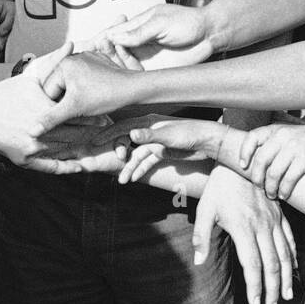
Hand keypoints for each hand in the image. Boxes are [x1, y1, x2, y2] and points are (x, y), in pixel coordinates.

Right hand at [0, 44, 101, 172]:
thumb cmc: (7, 92)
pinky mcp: (24, 160)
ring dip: (82, 149)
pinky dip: (66, 168)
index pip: (77, 116)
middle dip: (92, 134)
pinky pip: (50, 167)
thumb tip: (72, 43)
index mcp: (45, 110)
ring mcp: (32, 148)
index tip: (106, 116)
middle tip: (108, 133)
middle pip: (75, 135)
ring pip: (65, 151)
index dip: (93, 117)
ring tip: (97, 145)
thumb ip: (54, 61)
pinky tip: (79, 166)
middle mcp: (40, 131)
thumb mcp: (32, 76)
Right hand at [36, 51, 140, 130]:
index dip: (55, 108)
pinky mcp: (97, 63)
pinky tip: (95, 99)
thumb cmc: (105, 96)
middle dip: (65, 102)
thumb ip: (51, 119)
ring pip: (72, 84)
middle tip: (76, 114)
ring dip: (75, 98)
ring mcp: (86, 58)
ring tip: (87, 107)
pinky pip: (84, 79)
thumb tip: (31, 131)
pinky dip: (86, 90)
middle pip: (59, 87)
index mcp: (64, 64)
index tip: (66, 117)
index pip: (48, 92)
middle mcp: (73, 57)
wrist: (133, 88)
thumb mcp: (74, 110)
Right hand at [94, 4, 215, 65]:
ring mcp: (146, 57)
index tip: (85, 44)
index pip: (113, 32)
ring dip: (113, 61)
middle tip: (96, 50)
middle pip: (114, 49)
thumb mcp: (160, 22)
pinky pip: (135, 75)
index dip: (99, 38)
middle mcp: (139, 43)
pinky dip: (126, 75)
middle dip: (103, 50)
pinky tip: (121, 74)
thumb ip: (138, 32)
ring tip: (109, 57)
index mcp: (138, 26)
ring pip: (122, 63)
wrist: (209, 35)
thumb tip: (115, 37)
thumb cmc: (187, 22)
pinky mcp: (154, 71)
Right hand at [111, 117, 232, 182]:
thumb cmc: (190, 134)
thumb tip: (130, 135)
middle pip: (127, 141)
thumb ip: (149, 136)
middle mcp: (149, 131)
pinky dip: (140, 170)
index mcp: (148, 122)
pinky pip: (147, 162)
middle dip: (118, 153)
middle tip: (114, 164)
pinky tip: (134, 179)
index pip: (122, 127)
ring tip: (122, 181)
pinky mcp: (163, 152)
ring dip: (129, 167)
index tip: (95, 142)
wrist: (209, 142)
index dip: (108, 134)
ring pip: (137, 155)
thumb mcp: (168, 136)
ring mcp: (156, 142)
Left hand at [193, 165, 295, 303]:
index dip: (255, 286)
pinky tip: (292, 270)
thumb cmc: (218, 187)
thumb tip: (199, 261)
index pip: (253, 264)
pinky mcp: (279, 215)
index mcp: (243, 227)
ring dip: (285, 278)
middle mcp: (262, 226)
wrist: (239, 161)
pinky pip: (290, 239)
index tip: (254, 303)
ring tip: (285, 297)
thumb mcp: (204, 208)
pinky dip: (293, 257)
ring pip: (284, 254)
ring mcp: (273, 220)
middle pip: (272, 264)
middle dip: (272, 290)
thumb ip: (202, 235)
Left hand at [237, 121, 304, 200]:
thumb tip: (253, 160)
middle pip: (261, 160)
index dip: (245, 152)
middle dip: (257, 177)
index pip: (252, 137)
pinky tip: (284, 195)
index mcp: (275, 129)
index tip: (243, 165)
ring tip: (271, 195)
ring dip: (270, 188)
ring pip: (274, 173)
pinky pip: (289, 179)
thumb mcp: (287, 134)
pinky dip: (284, 190)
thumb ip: (272, 142)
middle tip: (259, 187)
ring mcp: (294, 147)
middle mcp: (282, 136)